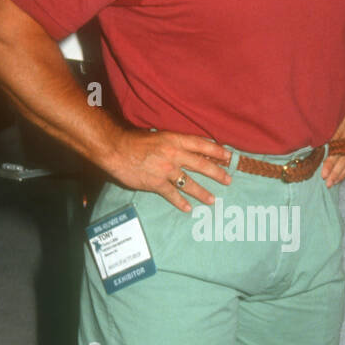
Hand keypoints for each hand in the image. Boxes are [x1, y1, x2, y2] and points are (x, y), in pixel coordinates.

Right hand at [102, 127, 232, 211]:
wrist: (115, 149)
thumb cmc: (134, 140)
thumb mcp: (158, 136)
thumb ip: (173, 143)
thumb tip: (188, 149)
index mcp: (174, 139)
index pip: (201, 145)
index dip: (217, 151)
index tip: (229, 157)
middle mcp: (173, 154)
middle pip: (201, 164)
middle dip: (217, 173)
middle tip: (228, 180)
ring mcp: (165, 170)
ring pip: (189, 183)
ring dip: (202, 192)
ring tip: (212, 200)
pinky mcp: (156, 183)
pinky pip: (172, 195)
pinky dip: (180, 202)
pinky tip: (188, 208)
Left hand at [321, 106, 344, 187]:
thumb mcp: (340, 119)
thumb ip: (330, 131)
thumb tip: (314, 148)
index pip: (332, 138)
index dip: (324, 150)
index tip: (315, 160)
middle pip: (340, 149)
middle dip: (331, 164)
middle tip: (323, 176)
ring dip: (338, 172)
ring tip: (329, 182)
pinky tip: (338, 179)